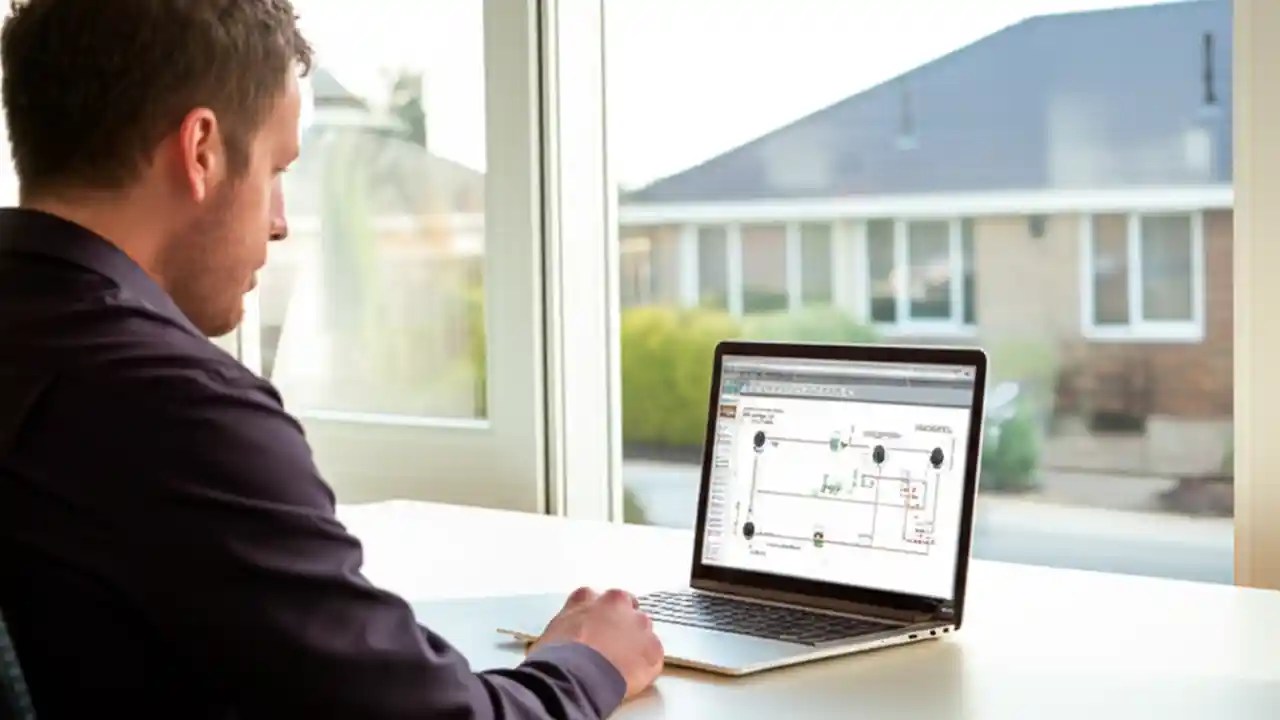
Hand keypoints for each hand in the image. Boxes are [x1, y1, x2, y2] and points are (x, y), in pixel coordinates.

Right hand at [532, 587, 663, 698]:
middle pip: (627, 608)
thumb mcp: (553, 632)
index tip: (597, 628)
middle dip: (622, 624)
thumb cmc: (557, 657)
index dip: (599, 616)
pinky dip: (646, 664)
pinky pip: (654, 654)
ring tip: (623, 665)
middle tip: (613, 646)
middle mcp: (617, 603)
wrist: (575, 675)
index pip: (598, 600)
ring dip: (636, 643)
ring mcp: (639, 623)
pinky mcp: (653, 648)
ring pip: (643, 630)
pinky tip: (633, 676)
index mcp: (587, 598)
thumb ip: (570, 624)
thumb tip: (569, 638)